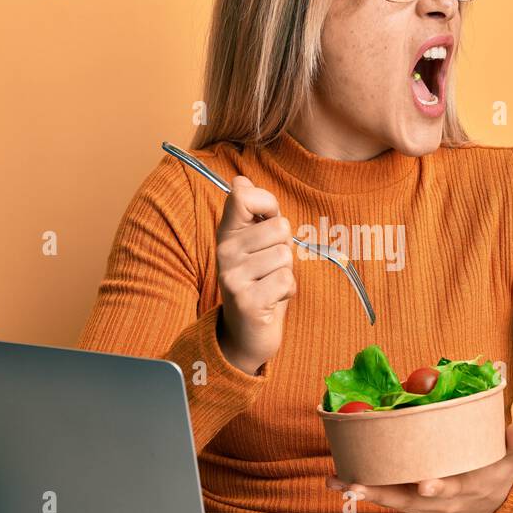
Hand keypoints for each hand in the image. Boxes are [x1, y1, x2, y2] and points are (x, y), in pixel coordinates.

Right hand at [215, 176, 295, 374]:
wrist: (246, 332)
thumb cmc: (258, 283)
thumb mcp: (253, 245)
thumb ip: (251, 214)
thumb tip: (240, 180)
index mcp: (226, 233)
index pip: (244, 196)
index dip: (268, 204)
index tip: (268, 221)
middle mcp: (224, 252)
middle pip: (279, 227)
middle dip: (285, 248)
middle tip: (269, 267)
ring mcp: (233, 276)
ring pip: (285, 255)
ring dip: (286, 272)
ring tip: (270, 284)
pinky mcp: (246, 300)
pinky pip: (286, 280)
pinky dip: (287, 291)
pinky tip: (272, 299)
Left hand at [326, 421, 512, 512]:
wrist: (494, 503)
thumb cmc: (497, 473)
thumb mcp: (509, 458)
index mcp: (463, 490)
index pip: (449, 491)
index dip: (437, 488)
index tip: (424, 483)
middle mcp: (439, 503)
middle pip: (407, 500)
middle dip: (380, 493)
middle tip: (354, 484)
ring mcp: (423, 507)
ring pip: (391, 501)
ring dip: (363, 492)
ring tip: (336, 480)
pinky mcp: (412, 503)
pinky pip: (387, 497)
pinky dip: (366, 490)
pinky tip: (342, 478)